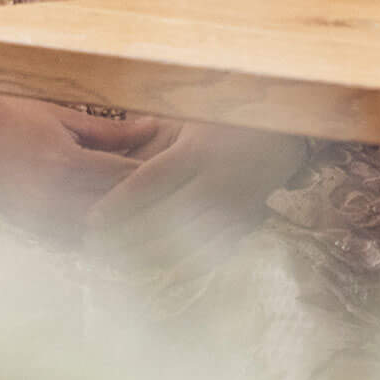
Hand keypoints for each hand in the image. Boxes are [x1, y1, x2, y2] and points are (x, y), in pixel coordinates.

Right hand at [0, 91, 165, 238]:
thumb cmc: (7, 108)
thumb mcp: (62, 114)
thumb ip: (110, 131)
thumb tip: (153, 130)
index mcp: (67, 163)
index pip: (128, 180)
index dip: (160, 178)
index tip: (187, 176)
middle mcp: (52, 196)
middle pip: (116, 212)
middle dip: (148, 206)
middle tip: (180, 203)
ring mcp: (34, 215)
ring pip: (93, 234)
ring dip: (122, 226)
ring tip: (153, 218)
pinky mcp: (21, 224)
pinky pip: (66, 239)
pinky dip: (92, 236)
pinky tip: (112, 229)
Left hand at [86, 122, 311, 274]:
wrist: (288, 124)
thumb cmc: (229, 112)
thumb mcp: (189, 116)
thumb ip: (153, 137)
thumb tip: (106, 155)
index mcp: (201, 150)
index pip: (149, 185)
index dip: (117, 207)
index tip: (91, 221)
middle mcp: (219, 182)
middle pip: (162, 220)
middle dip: (123, 237)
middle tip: (93, 244)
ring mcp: (236, 207)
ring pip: (185, 244)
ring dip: (146, 256)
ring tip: (116, 259)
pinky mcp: (247, 224)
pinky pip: (210, 254)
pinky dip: (180, 266)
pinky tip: (155, 268)